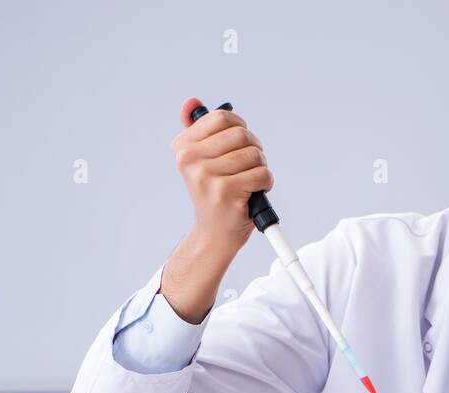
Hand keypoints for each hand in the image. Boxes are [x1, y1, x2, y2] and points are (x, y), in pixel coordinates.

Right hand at [160, 97, 274, 321]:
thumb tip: (191, 102)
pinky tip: (254, 193)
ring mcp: (206, 176)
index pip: (223, 118)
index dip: (240, 129)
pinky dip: (265, 183)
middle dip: (253, 149)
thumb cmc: (214, 193)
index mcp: (182, 147)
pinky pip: (261, 174)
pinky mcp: (225, 193)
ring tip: (248, 182)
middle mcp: (189, 160)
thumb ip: (198, 129)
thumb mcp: (202, 159)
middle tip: (246, 167)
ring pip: (254, 154)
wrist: (215, 234)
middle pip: (242, 134)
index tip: (237, 145)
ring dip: (260, 168)